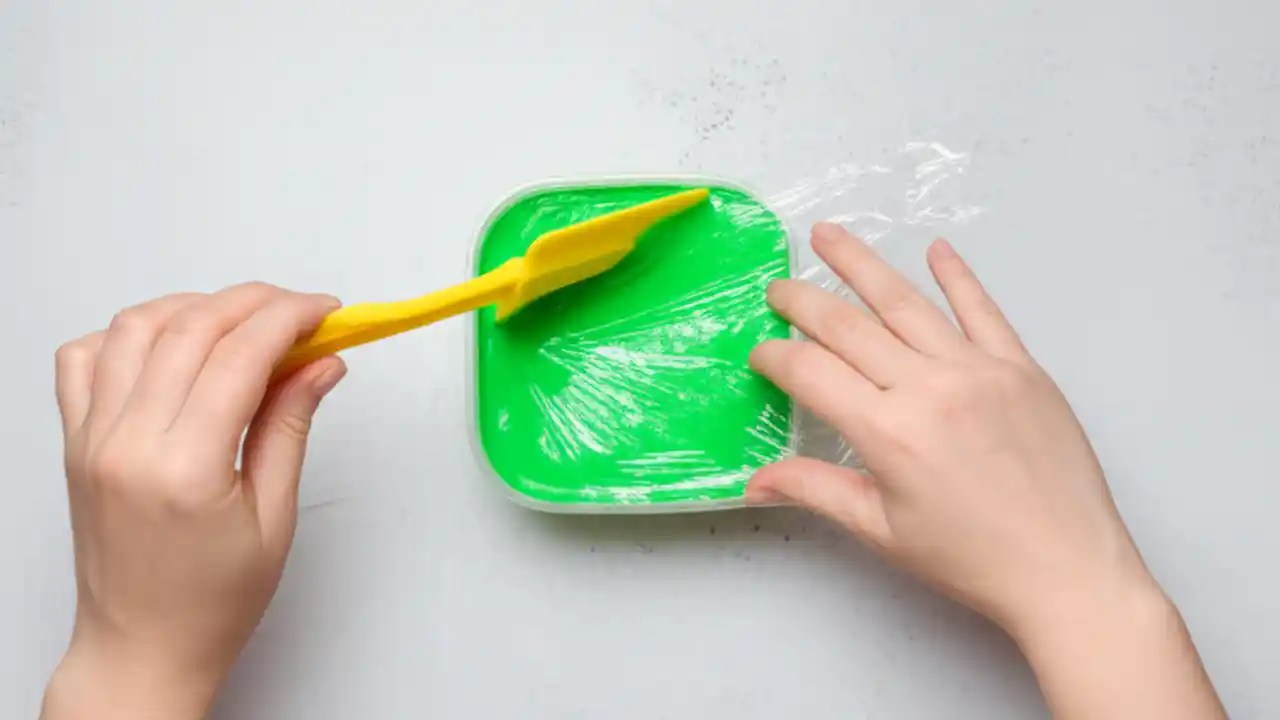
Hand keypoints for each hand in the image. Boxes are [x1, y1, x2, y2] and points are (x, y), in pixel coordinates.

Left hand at [44, 284, 345, 719]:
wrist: (141, 648)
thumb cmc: (211, 602)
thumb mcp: (274, 517)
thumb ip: (290, 426)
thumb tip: (321, 362)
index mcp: (185, 469)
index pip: (240, 354)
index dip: (291, 318)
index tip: (326, 312)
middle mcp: (127, 443)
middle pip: (192, 327)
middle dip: (254, 303)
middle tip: (299, 312)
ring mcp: (92, 438)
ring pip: (135, 326)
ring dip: (195, 307)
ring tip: (241, 323)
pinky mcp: (74, 440)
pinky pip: (84, 357)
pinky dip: (128, 334)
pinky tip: (171, 347)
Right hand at [748, 224, 1224, 717]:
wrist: (1069, 570)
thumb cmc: (973, 560)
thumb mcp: (882, 531)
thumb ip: (816, 491)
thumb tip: (755, 481)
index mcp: (888, 432)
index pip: (812, 373)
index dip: (776, 358)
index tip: (759, 353)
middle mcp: (929, 387)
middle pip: (849, 325)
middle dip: (803, 301)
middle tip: (775, 287)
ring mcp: (979, 370)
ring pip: (907, 303)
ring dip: (862, 264)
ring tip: (829, 236)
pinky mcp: (1022, 368)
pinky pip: (982, 311)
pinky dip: (957, 277)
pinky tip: (936, 250)